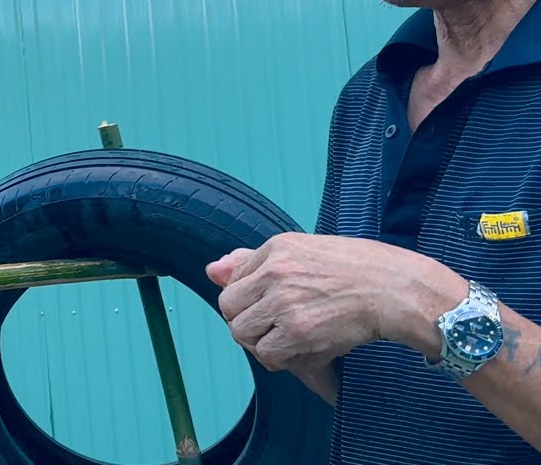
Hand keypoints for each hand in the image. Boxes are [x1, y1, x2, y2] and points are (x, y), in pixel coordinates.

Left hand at [205, 232, 463, 371]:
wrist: (396, 289)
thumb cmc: (356, 269)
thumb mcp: (304, 251)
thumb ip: (253, 261)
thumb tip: (211, 270)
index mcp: (275, 248)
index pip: (233, 280)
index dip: (249, 300)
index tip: (272, 307)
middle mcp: (274, 272)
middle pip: (228, 308)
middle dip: (248, 323)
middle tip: (276, 329)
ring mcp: (284, 301)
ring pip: (242, 333)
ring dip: (262, 342)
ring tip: (289, 341)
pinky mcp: (298, 331)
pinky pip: (267, 353)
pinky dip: (281, 359)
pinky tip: (302, 351)